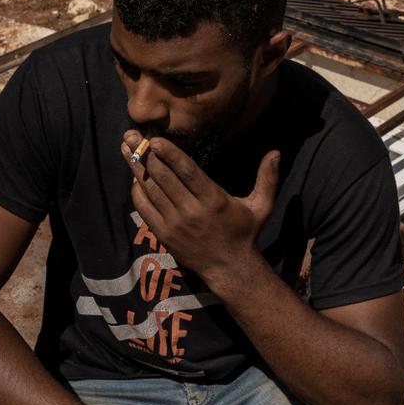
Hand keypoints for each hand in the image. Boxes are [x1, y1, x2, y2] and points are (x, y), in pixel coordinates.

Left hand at [121, 130, 279, 281]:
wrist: (230, 268)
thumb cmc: (246, 232)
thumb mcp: (262, 205)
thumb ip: (267, 177)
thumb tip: (277, 152)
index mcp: (214, 200)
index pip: (187, 171)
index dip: (170, 153)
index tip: (156, 139)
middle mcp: (191, 211)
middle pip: (163, 177)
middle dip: (146, 155)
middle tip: (133, 136)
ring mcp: (175, 224)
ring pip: (150, 190)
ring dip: (137, 168)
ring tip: (127, 149)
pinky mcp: (164, 235)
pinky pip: (144, 209)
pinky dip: (137, 192)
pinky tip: (134, 177)